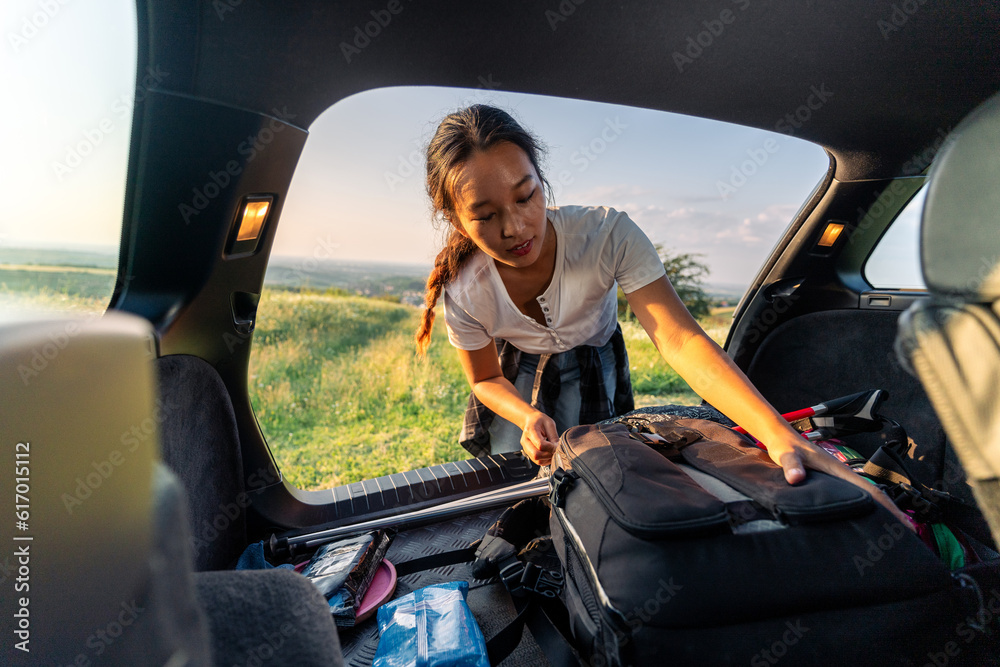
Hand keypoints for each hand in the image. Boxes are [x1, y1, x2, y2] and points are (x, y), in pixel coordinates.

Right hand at [520, 411, 557, 465]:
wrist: (530, 421)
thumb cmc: (539, 421)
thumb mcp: (549, 424)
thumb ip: (553, 437)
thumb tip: (558, 448)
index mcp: (530, 431)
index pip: (540, 444)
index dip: (551, 447)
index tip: (557, 445)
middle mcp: (525, 441)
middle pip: (536, 455)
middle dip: (549, 455)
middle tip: (555, 450)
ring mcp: (526, 448)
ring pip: (537, 460)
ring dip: (547, 459)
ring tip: (553, 452)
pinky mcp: (528, 452)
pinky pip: (537, 461)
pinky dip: (545, 460)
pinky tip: (549, 454)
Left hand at [765, 432, 915, 530]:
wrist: (781, 438)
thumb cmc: (786, 446)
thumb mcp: (787, 455)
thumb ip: (791, 465)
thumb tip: (796, 478)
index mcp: (838, 470)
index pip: (869, 490)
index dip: (888, 506)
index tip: (905, 522)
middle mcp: (842, 475)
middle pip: (872, 496)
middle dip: (890, 513)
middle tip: (907, 535)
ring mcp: (837, 478)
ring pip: (863, 497)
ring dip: (879, 512)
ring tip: (891, 533)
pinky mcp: (830, 482)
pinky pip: (852, 497)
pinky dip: (863, 508)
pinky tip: (865, 521)